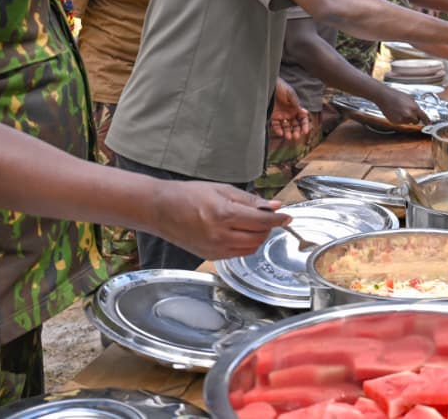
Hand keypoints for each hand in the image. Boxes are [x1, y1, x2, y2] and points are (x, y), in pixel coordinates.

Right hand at [158, 184, 288, 259]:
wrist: (160, 210)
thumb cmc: (188, 195)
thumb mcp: (221, 190)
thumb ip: (249, 200)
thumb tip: (274, 205)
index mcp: (224, 214)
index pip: (262, 220)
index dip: (278, 219)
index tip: (287, 216)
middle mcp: (220, 235)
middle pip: (259, 237)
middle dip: (269, 227)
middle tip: (269, 216)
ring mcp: (215, 249)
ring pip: (251, 248)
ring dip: (259, 237)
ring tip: (255, 224)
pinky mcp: (210, 256)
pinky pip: (238, 254)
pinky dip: (246, 245)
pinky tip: (241, 233)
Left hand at [271, 78, 309, 142]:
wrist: (268, 85)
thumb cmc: (280, 87)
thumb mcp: (290, 94)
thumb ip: (296, 104)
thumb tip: (305, 113)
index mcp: (296, 108)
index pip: (302, 119)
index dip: (304, 125)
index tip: (305, 132)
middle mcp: (289, 113)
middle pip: (295, 125)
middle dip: (296, 131)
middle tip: (296, 137)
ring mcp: (281, 116)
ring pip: (286, 127)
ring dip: (288, 133)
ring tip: (288, 137)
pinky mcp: (272, 117)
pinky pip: (276, 125)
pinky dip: (278, 130)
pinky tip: (280, 133)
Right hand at [375, 88, 430, 126]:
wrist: (384, 97)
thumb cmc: (396, 95)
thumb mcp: (410, 98)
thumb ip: (415, 106)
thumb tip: (419, 112)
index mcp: (414, 107)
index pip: (424, 117)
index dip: (427, 121)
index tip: (428, 123)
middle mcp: (409, 114)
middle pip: (416, 121)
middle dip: (414, 118)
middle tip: (409, 113)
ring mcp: (402, 119)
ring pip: (408, 122)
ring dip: (406, 119)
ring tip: (400, 111)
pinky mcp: (396, 122)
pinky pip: (401, 123)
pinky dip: (400, 119)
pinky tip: (396, 113)